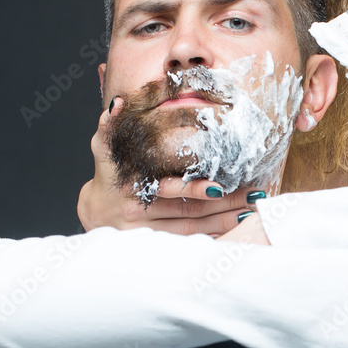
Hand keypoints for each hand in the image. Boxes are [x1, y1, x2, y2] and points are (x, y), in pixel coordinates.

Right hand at [77, 97, 251, 234]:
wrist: (95, 211)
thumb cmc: (108, 175)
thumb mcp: (104, 149)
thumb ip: (109, 126)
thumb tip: (116, 103)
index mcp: (134, 187)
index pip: (168, 190)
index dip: (193, 190)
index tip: (218, 188)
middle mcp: (142, 212)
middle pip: (189, 211)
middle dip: (224, 205)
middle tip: (252, 197)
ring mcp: (149, 232)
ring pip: (193, 229)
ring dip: (224, 222)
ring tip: (251, 212)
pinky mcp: (157, 243)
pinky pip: (188, 242)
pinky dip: (212, 237)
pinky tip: (234, 231)